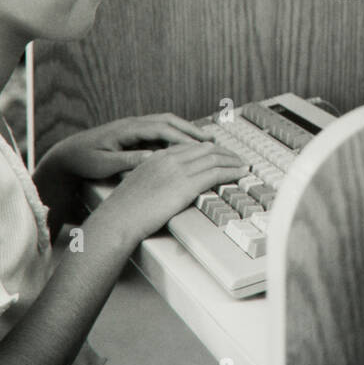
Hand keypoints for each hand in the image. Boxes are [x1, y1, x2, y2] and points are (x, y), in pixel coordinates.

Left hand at [44, 113, 214, 182]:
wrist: (66, 154)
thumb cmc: (83, 160)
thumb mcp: (104, 163)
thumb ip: (128, 160)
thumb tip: (153, 157)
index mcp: (128, 129)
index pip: (162, 129)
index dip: (183, 137)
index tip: (201, 146)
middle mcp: (134, 124)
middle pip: (169, 121)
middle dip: (192, 130)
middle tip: (212, 141)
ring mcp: (135, 127)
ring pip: (167, 125)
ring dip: (186, 131)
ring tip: (206, 142)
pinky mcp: (134, 135)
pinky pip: (161, 132)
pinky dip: (176, 136)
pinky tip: (186, 147)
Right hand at [105, 142, 248, 243]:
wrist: (119, 218)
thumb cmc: (125, 208)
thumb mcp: (140, 183)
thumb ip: (156, 177)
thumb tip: (168, 184)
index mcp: (158, 156)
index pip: (191, 146)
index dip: (210, 149)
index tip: (220, 154)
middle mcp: (170, 159)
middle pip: (206, 149)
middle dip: (226, 153)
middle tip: (237, 158)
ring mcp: (179, 170)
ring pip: (215, 158)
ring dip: (233, 161)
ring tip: (244, 166)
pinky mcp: (186, 185)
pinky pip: (216, 173)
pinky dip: (232, 172)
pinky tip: (240, 174)